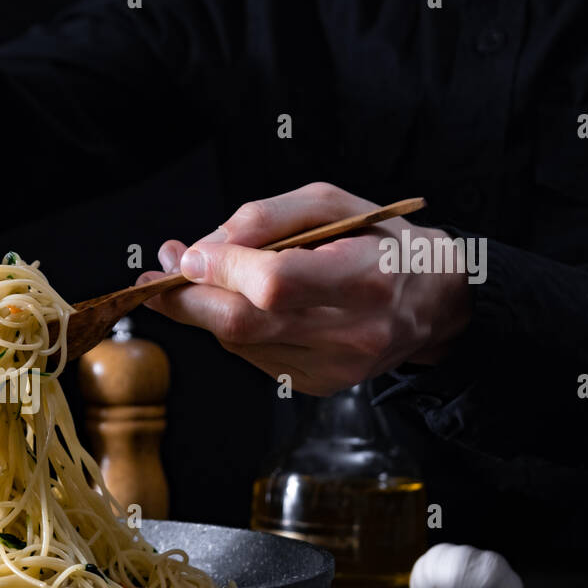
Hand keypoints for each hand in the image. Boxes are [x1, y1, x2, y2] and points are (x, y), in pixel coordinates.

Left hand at [140, 182, 471, 394]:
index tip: (183, 253)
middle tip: (153, 276)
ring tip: (194, 277)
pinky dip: (234, 328)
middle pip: (244, 323)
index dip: (221, 269)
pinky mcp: (318, 384)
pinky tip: (241, 304)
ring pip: (240, 342)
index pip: (275, 283)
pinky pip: (253, 356)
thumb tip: (199, 249)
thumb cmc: (379, 241)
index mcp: (365, 276)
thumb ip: (265, 218)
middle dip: (186, 299)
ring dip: (203, 310)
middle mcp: (352, 331)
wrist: (434, 302)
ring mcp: (333, 367)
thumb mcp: (334, 203)